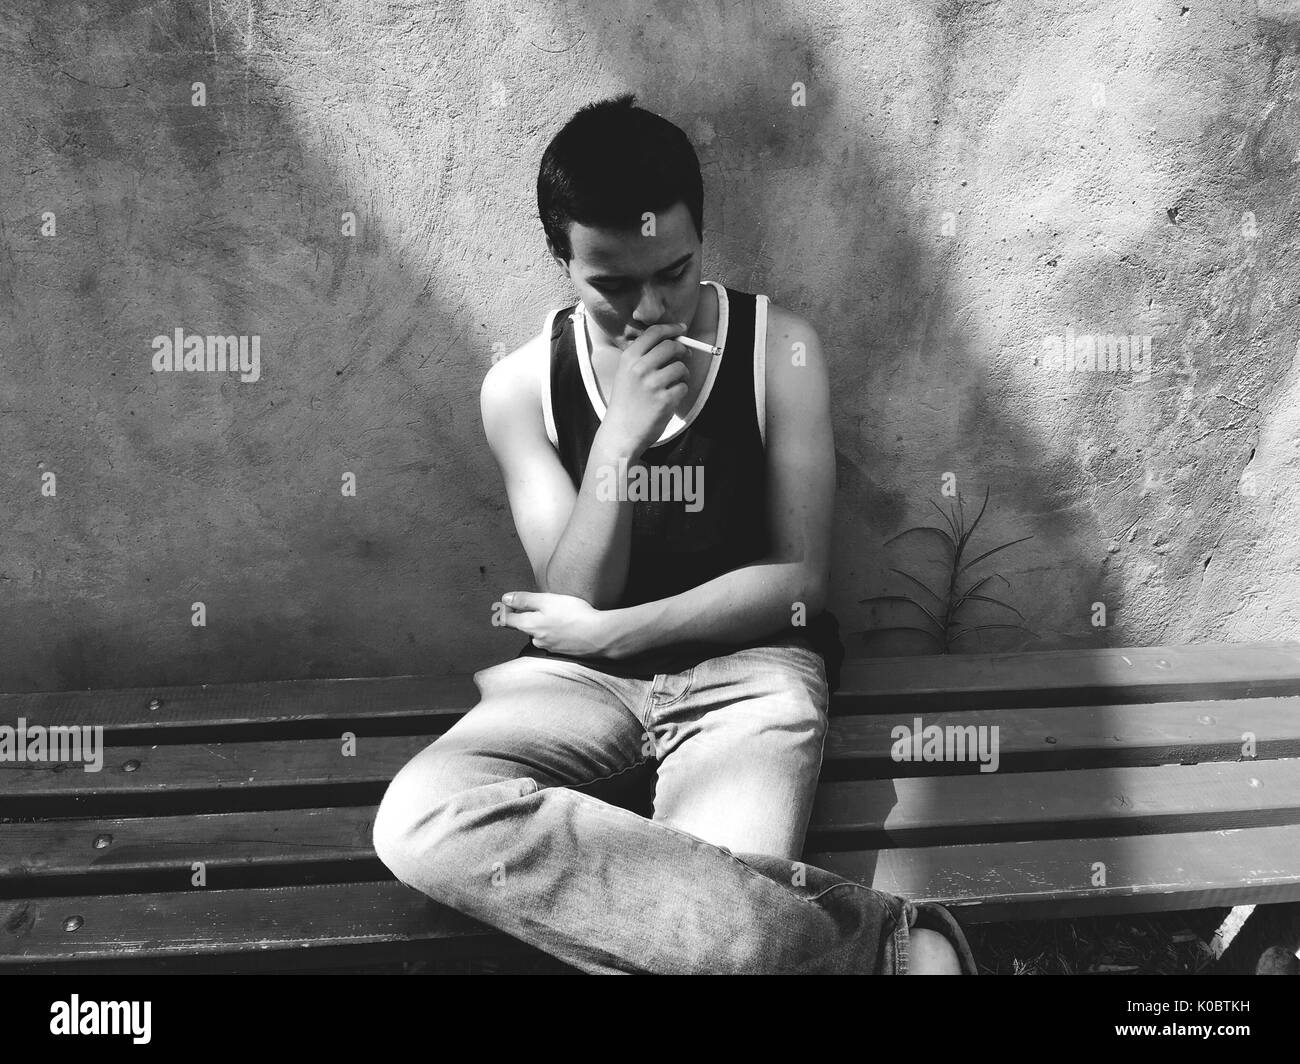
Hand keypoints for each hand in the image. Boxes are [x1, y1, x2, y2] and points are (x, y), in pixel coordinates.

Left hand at [499, 591, 623, 657]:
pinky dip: (558, 632)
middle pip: (526, 627)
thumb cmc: (573, 614)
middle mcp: (537, 640)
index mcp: (530, 626)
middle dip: (529, 616)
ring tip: (560, 614)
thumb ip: (525, 599)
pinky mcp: (564, 651)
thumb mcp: (547, 600)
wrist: (599, 636)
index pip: (508, 620)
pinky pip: (555, 640)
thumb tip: (505, 599)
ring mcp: (550, 647)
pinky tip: (569, 626)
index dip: (506, 610)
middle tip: (542, 604)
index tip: (509, 603)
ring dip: (546, 625)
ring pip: (541, 634)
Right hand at [600, 323, 690, 457]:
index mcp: (629, 358)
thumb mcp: (625, 374)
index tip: (681, 329)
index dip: (671, 328)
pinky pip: (684, 387)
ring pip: (681, 367)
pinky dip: (681, 391)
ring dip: (683, 374)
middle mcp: (640, 368)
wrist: (621, 433)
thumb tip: (671, 341)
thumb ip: (643, 357)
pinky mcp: (665, 400)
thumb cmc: (626, 403)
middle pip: (671, 346)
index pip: (654, 333)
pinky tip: (670, 398)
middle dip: (683, 350)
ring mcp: (652, 384)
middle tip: (686, 356)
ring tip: (675, 383)